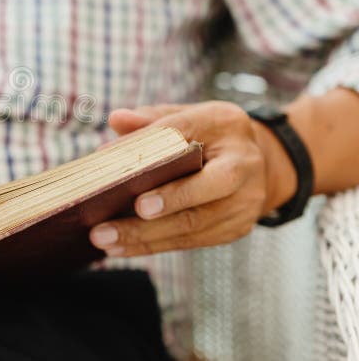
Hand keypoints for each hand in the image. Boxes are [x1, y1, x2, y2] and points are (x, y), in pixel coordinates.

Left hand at [88, 101, 296, 256]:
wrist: (260, 164)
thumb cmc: (210, 137)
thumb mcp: (187, 117)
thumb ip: (151, 119)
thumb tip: (116, 119)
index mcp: (226, 124)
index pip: (182, 132)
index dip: (146, 147)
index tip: (110, 163)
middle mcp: (242, 163)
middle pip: (199, 187)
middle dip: (156, 203)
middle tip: (114, 216)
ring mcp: (244, 200)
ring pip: (192, 223)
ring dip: (143, 235)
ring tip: (104, 238)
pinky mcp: (236, 228)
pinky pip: (190, 240)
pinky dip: (153, 245)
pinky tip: (121, 247)